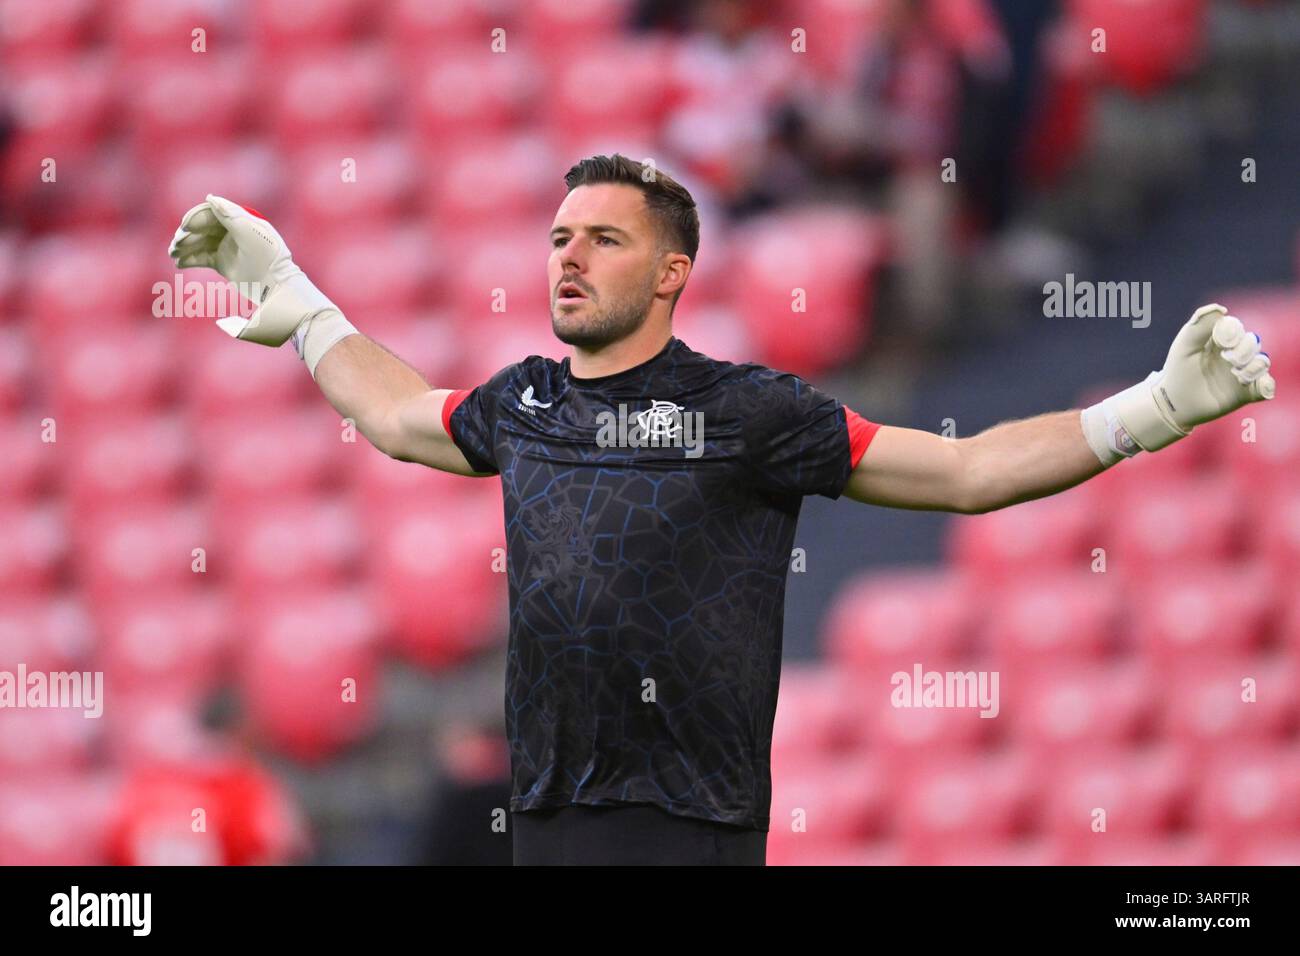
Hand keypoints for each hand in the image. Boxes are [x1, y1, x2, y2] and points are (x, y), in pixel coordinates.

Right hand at [167, 194, 335, 348]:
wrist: (280, 290)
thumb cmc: (269, 260)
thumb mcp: (250, 235)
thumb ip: (231, 215)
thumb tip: (210, 197)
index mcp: (242, 221)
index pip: (213, 213)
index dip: (196, 218)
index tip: (185, 228)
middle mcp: (234, 232)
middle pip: (203, 228)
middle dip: (187, 235)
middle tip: (175, 246)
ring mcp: (229, 248)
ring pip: (200, 243)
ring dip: (185, 247)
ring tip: (173, 256)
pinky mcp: (225, 264)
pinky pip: (203, 258)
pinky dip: (190, 259)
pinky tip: (179, 263)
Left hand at [1082, 303, 1276, 462]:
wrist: (1174, 402)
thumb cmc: (1178, 369)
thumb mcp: (1185, 345)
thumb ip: (1199, 326)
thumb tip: (1221, 309)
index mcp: (1220, 339)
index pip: (1236, 327)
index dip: (1233, 332)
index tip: (1223, 341)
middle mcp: (1235, 353)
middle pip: (1253, 342)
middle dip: (1244, 349)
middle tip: (1229, 359)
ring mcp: (1243, 372)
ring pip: (1262, 362)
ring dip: (1254, 366)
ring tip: (1239, 375)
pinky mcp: (1247, 391)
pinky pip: (1266, 386)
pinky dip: (1266, 385)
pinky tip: (1258, 386)